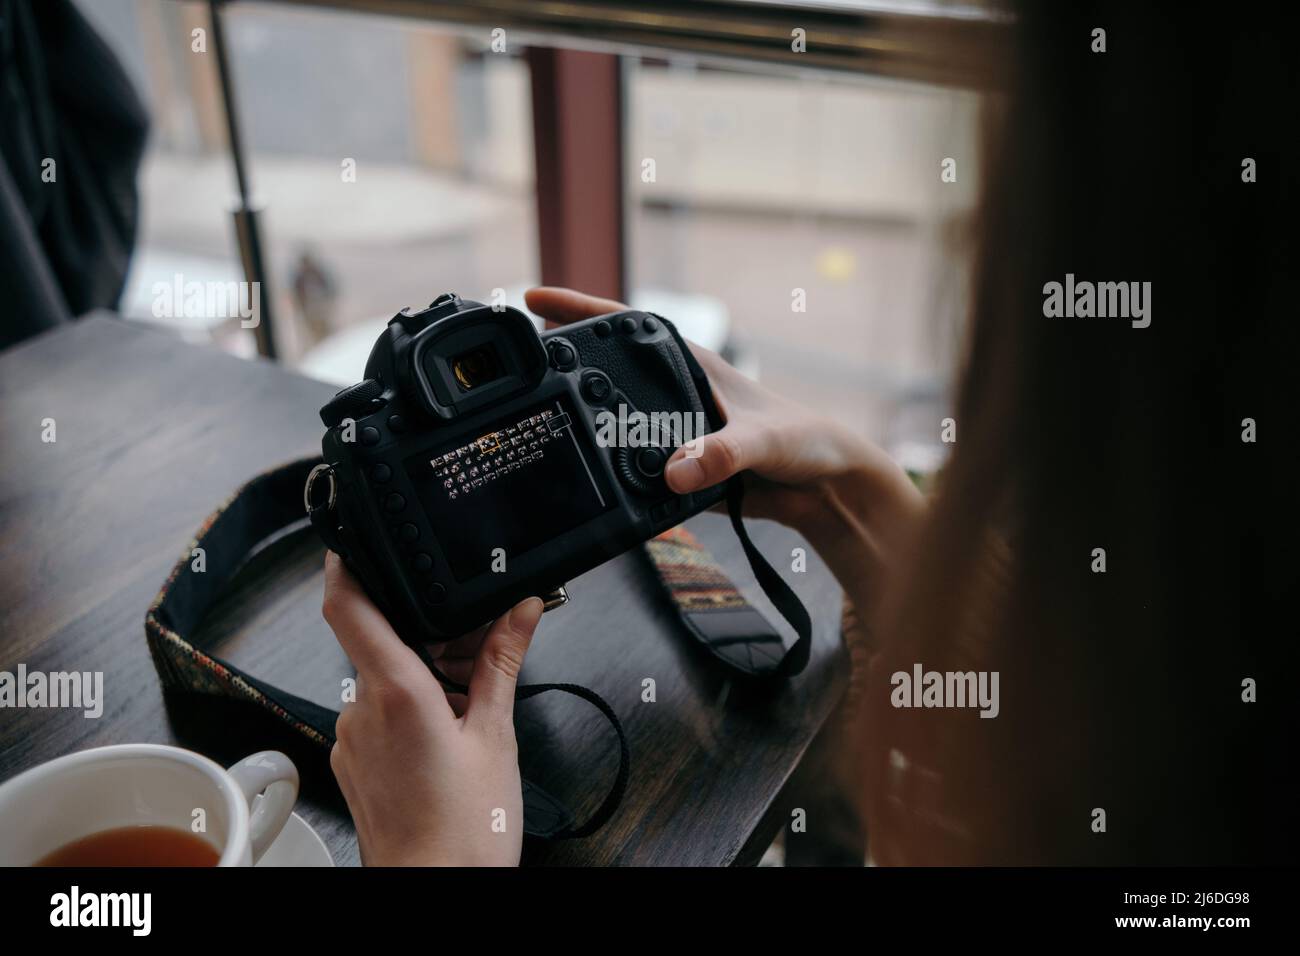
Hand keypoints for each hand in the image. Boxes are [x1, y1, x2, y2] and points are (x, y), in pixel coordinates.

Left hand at [323, 552, 540, 865]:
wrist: (435, 891)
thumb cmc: (464, 833)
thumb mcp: (496, 735)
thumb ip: (501, 662)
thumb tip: (521, 611)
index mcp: (395, 693)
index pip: (346, 607)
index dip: (342, 564)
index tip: (351, 540)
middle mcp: (361, 711)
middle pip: (377, 641)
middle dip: (422, 636)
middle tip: (468, 650)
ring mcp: (352, 740)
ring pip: (379, 680)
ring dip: (418, 676)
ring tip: (465, 707)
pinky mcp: (353, 764)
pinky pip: (375, 714)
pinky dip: (407, 708)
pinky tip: (445, 733)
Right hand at [524, 287, 926, 621]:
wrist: (824, 489)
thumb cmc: (805, 442)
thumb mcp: (764, 440)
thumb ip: (722, 453)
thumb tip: (675, 469)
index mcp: (692, 364)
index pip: (624, 325)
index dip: (578, 310)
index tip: (533, 298)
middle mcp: (676, 390)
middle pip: (606, 369)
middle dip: (562, 358)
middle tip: (517, 357)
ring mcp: (673, 429)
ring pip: (612, 417)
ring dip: (579, 416)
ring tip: (533, 415)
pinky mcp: (676, 466)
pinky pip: (628, 464)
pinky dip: (603, 466)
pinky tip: (580, 473)